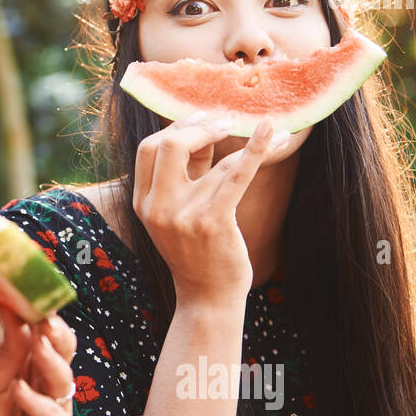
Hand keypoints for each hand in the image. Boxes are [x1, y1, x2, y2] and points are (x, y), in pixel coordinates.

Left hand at [0, 309, 76, 415]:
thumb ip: (4, 355)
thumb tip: (14, 309)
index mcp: (23, 372)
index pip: (40, 338)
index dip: (40, 318)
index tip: (32, 296)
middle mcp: (42, 390)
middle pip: (60, 355)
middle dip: (55, 335)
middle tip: (46, 317)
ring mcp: (52, 415)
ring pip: (64, 380)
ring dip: (51, 360)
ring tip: (37, 344)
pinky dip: (38, 402)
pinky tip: (20, 392)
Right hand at [132, 114, 282, 305]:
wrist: (208, 297)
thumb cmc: (197, 251)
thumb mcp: (179, 212)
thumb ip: (186, 174)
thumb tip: (205, 131)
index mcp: (143, 203)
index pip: (148, 149)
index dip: (175, 128)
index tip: (201, 119)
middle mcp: (158, 207)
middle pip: (167, 145)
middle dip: (198, 127)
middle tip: (224, 122)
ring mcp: (184, 215)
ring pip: (213, 161)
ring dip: (244, 141)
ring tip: (268, 130)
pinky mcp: (213, 221)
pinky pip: (236, 174)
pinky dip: (257, 149)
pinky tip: (273, 131)